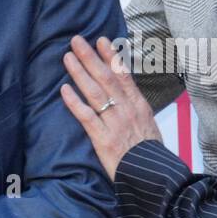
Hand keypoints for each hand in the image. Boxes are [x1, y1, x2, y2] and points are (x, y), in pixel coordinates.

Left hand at [60, 34, 163, 179]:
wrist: (152, 177)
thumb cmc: (150, 154)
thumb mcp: (149, 126)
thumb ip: (135, 110)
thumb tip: (125, 96)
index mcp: (138, 106)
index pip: (123, 75)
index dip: (111, 56)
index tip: (100, 40)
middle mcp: (126, 110)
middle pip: (106, 78)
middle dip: (90, 57)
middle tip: (76, 40)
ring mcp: (114, 123)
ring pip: (95, 92)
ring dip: (80, 73)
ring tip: (67, 57)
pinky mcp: (103, 139)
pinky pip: (87, 117)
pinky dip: (75, 102)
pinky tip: (64, 89)